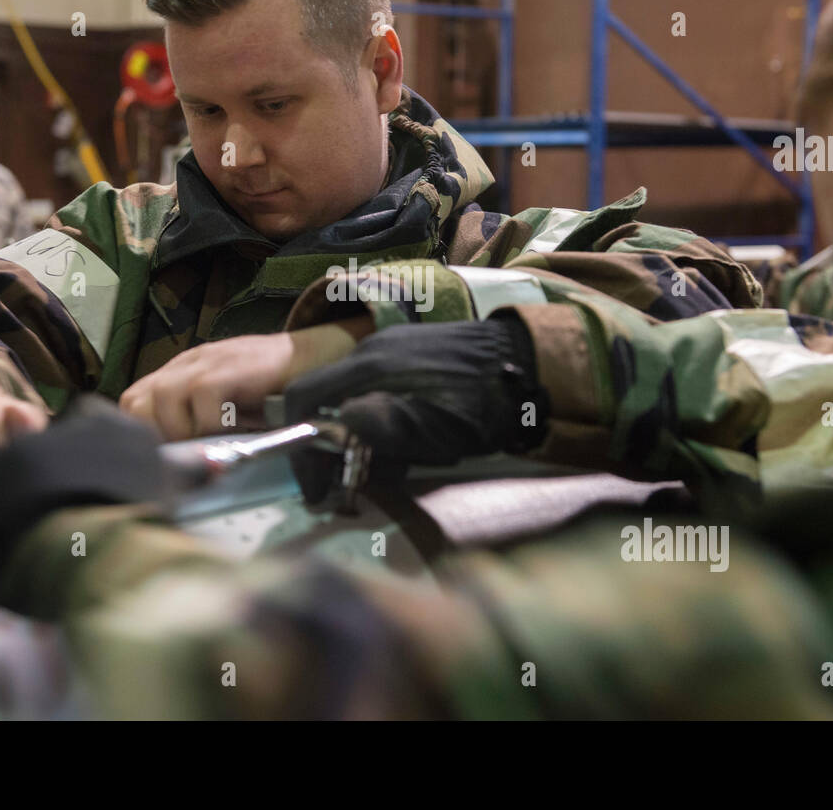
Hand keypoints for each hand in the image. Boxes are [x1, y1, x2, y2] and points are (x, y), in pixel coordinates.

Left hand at [119, 316, 374, 440]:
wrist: (315, 353)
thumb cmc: (274, 385)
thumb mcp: (228, 399)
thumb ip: (200, 416)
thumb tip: (182, 459)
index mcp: (181, 372)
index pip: (134, 402)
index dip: (143, 433)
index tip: (168, 456)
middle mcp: (187, 364)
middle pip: (138, 401)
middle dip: (158, 435)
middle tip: (190, 452)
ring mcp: (207, 361)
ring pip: (164, 398)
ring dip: (187, 429)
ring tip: (216, 440)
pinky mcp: (230, 367)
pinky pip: (205, 399)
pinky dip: (216, 422)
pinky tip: (239, 428)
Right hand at [284, 317, 547, 467]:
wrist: (533, 365)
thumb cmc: (485, 406)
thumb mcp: (437, 430)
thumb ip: (386, 428)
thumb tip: (342, 425)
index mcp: (370, 368)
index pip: (303, 399)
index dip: (299, 447)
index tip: (315, 486)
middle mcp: (371, 351)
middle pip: (324, 401)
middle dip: (329, 447)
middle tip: (347, 485)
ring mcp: (391, 346)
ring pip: (350, 396)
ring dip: (355, 435)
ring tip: (387, 466)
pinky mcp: (411, 349)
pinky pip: (375, 386)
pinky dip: (375, 417)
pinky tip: (406, 438)